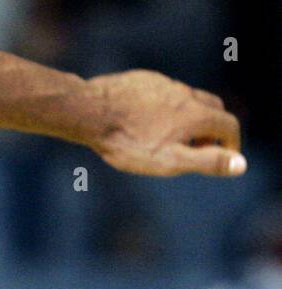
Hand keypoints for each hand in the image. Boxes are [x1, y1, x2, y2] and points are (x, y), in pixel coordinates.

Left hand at [86, 70, 244, 177]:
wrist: (91, 112)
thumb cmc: (128, 142)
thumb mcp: (169, 161)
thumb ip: (206, 161)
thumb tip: (241, 164)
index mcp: (197, 113)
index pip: (229, 125)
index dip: (231, 144)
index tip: (224, 158)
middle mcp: (186, 94)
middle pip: (213, 108)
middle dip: (214, 129)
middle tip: (199, 150)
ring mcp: (164, 84)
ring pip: (188, 99)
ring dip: (190, 117)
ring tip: (172, 139)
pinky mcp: (144, 81)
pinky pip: (163, 93)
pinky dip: (166, 108)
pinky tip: (147, 123)